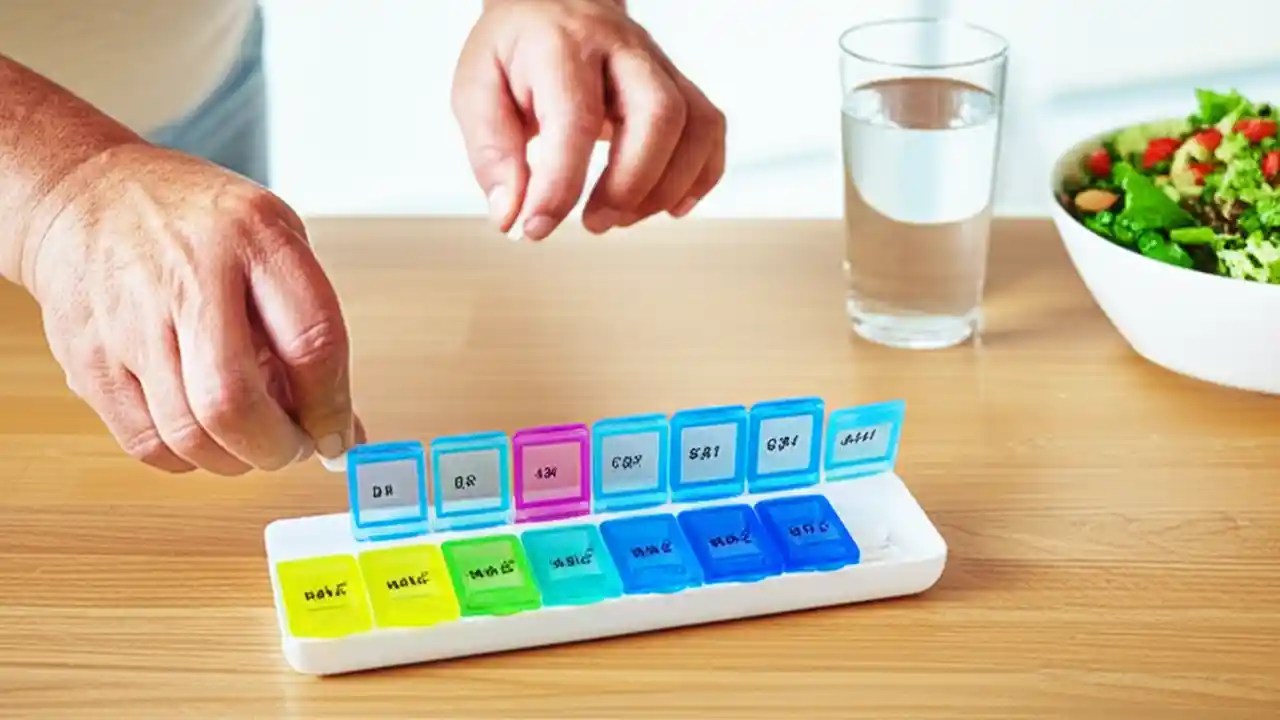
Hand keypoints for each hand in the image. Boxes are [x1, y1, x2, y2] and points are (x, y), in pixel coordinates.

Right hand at [25, 144, 361, 474]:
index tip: (337, 434)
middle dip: (276, 447)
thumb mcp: (273, 240)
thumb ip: (309, 328)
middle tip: (290, 446)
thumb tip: (340, 428)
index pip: (313, 341)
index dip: (331, 406)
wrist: (84, 193)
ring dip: (234, 459)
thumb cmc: (195, 224)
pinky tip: (200, 430)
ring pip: (189, 436)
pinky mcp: (89, 358)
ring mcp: (131, 322)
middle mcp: (191, 277)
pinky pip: (146, 443)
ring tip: (246, 437)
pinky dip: (186, 457)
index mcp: (254, 238)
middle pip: (235, 402)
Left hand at [452, 0, 725, 239]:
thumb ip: (492, 152)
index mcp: (562, 44)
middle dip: (631, 185)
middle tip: (593, 222)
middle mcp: (622, 48)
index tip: (535, 226)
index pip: (575, 118)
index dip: (559, 185)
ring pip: (695, 125)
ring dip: (666, 188)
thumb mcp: (477, 89)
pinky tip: (667, 205)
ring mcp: (658, 65)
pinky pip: (710, 130)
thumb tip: (511, 215)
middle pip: (659, 114)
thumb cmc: (515, 50)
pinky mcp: (678, 86)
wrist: (553, 2)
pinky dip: (699, 177)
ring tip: (621, 217)